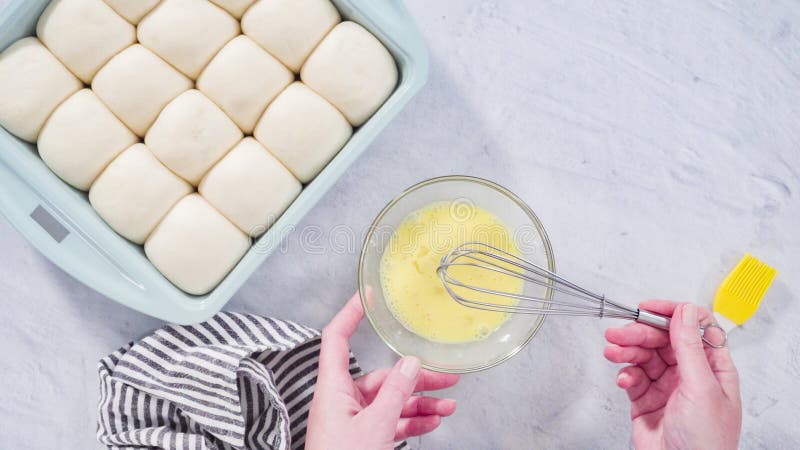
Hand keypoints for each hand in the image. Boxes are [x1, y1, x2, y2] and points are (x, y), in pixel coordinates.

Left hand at [306, 291, 459, 449]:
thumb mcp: (375, 426)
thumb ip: (395, 393)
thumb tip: (411, 363)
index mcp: (332, 389)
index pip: (336, 338)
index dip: (350, 313)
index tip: (368, 296)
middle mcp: (341, 400)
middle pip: (381, 376)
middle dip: (415, 377)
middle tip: (446, 375)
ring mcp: (352, 420)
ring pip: (391, 401)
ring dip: (421, 403)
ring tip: (450, 405)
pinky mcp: (363, 438)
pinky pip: (391, 422)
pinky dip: (413, 421)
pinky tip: (434, 422)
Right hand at [604, 301, 740, 449]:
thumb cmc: (705, 443)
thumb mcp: (701, 388)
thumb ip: (690, 347)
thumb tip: (686, 311)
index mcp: (712, 367)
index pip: (693, 327)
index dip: (672, 313)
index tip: (648, 308)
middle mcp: (690, 374)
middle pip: (662, 340)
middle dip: (639, 333)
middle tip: (619, 333)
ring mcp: (667, 387)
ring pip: (643, 356)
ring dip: (626, 351)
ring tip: (612, 352)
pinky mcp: (645, 401)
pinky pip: (632, 378)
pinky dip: (625, 375)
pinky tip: (623, 379)